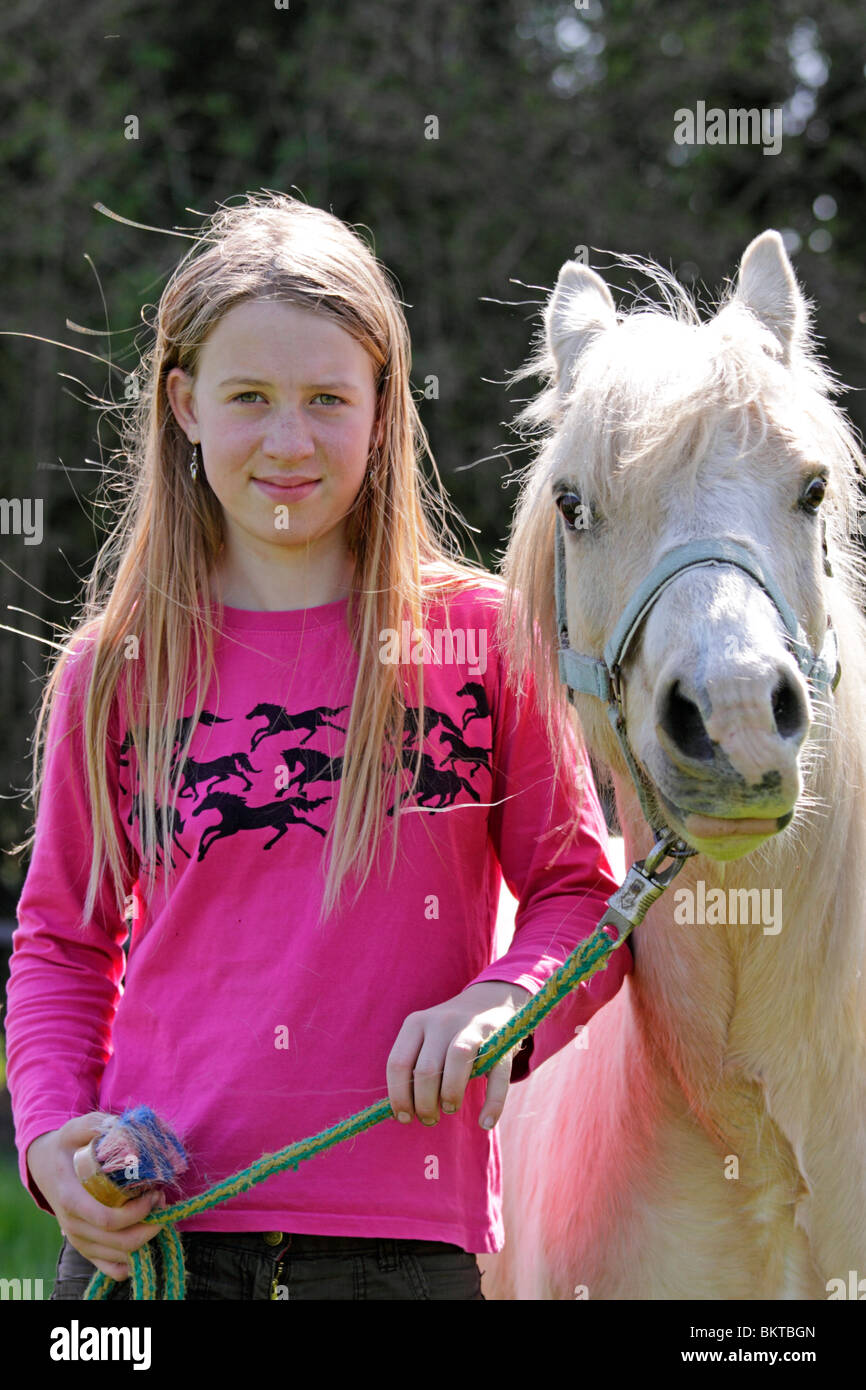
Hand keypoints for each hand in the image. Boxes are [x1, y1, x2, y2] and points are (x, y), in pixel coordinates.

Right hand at [26, 1113, 165, 1281]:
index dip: (138, 1212)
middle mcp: (73, 1226)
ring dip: (146, 1239)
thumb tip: (121, 1125)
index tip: (155, 1193)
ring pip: (120, 1257)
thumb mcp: (76, 1128)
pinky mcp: (86, 1249)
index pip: (108, 1219)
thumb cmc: (65, 1146)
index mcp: (71, 1199)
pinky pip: (112, 1269)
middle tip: (162, 1201)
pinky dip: (133, 1260)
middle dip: (150, 1225)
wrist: (43, 1166)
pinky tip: (144, 1236)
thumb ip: (96, 1124)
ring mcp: (79, 1241)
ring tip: (155, 1212)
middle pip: (120, 1242)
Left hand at [386, 980, 531, 1130]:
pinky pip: (497, 1075)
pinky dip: (492, 1103)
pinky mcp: (501, 1039)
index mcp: (416, 1022)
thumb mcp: (426, 1039)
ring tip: (449, 1109)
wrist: (491, 1000)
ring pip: (456, 1061)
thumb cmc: (450, 1034)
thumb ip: (413, 1067)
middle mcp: (441, 1021)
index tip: (404, 1117)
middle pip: (426, 1069)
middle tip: (429, 1119)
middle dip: (424, 1104)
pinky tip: (485, 1121)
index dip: (398, 1096)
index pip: (398, 1063)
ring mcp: (472, 1027)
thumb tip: (399, 1112)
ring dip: (450, 1095)